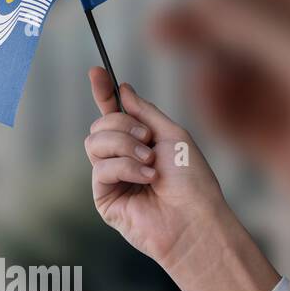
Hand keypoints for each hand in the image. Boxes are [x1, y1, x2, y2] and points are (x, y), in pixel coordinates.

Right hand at [86, 68, 278, 290]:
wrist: (195, 219)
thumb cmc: (192, 180)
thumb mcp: (173, 135)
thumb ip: (145, 111)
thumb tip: (123, 89)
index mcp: (140, 141)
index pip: (113, 112)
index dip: (103, 92)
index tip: (96, 71)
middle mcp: (122, 157)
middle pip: (99, 125)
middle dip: (122, 126)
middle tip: (148, 140)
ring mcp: (111, 177)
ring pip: (94, 142)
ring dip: (124, 146)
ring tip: (150, 162)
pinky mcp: (104, 196)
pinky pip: (100, 167)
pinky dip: (125, 168)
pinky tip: (146, 178)